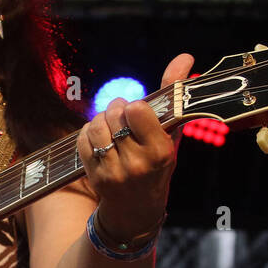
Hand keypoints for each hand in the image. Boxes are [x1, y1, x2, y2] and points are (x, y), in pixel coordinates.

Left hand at [76, 53, 194, 238]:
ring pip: (96, 126)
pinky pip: (83, 140)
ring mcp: (114, 172)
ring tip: (112, 127)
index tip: (138, 112)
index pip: (137, 111)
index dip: (134, 106)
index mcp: (161, 152)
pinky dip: (89, 133)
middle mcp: (137, 163)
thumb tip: (184, 57)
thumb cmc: (158, 166)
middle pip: (114, 115)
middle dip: (117, 110)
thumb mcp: (172, 135)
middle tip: (123, 117)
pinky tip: (101, 139)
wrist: (137, 210)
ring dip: (102, 120)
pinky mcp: (95, 176)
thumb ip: (174, 95)